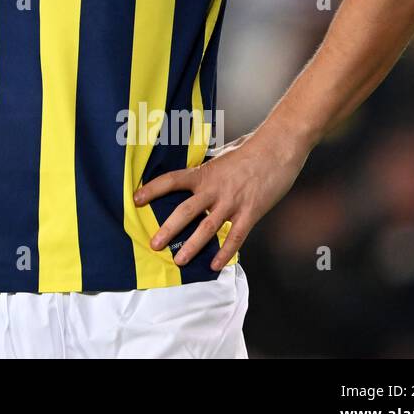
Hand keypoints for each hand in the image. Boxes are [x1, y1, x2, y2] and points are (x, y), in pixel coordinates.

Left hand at [132, 124, 309, 270]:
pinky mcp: (250, 212)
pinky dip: (224, 252)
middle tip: (154, 244)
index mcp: (205, 173)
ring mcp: (232, 202)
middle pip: (185, 211)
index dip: (153, 189)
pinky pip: (235, 237)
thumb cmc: (251, 149)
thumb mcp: (222, 156)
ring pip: (207, 228)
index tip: (136, 199)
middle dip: (168, 230)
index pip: (172, 180)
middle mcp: (214, 189)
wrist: (277, 149)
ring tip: (179, 261)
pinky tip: (215, 265)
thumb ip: (208, 168)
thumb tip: (196, 171)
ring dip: (192, 247)